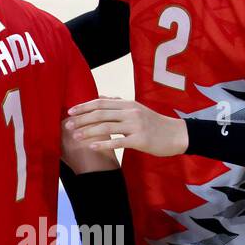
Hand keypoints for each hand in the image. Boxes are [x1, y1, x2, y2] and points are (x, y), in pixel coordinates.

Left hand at [66, 97, 187, 156]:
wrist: (177, 134)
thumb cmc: (154, 123)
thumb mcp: (136, 108)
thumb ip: (118, 104)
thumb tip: (100, 97)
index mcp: (128, 104)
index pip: (101, 103)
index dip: (84, 106)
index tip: (70, 111)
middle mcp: (130, 112)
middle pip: (100, 113)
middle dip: (82, 119)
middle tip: (68, 125)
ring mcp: (136, 126)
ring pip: (106, 127)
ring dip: (88, 132)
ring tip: (76, 136)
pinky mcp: (140, 140)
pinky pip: (118, 141)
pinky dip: (103, 144)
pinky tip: (92, 147)